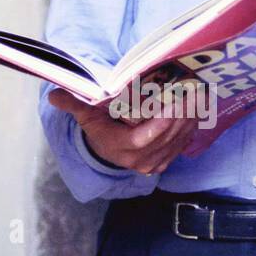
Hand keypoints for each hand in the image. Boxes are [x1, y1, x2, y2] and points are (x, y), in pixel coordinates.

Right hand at [47, 88, 196, 174]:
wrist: (106, 151)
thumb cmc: (98, 128)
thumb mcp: (85, 116)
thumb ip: (72, 104)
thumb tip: (54, 95)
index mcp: (121, 148)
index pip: (144, 139)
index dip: (161, 123)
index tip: (175, 103)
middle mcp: (140, 160)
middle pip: (166, 138)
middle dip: (182, 115)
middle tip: (195, 92)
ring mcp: (154, 163)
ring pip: (177, 141)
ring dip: (191, 119)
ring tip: (201, 97)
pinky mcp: (164, 161)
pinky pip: (181, 145)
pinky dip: (191, 127)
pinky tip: (199, 110)